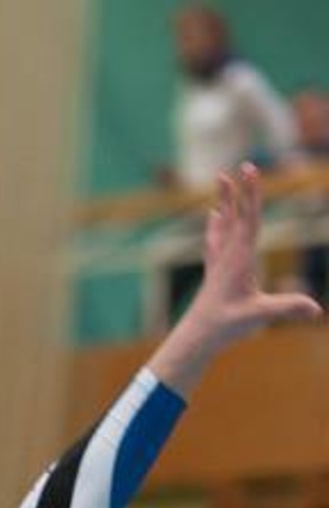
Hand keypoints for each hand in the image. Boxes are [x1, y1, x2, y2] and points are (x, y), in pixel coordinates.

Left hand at [197, 165, 319, 339]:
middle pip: (235, 215)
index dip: (252, 193)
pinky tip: (212, 217)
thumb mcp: (260, 315)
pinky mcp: (213, 273)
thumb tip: (316, 310)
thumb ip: (287, 308)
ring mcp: (219, 263)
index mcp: (240, 258)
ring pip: (222, 225)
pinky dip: (216, 225)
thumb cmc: (226, 326)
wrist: (196, 338)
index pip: (249, 218)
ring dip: (225, 201)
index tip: (250, 169)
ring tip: (221, 181)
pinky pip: (215, 241)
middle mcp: (228, 256)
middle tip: (241, 164)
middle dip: (239, 190)